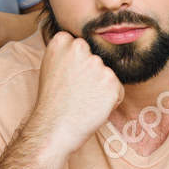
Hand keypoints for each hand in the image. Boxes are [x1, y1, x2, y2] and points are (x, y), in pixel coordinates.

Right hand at [25, 32, 121, 158]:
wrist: (54, 127)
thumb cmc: (52, 101)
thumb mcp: (51, 67)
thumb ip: (67, 54)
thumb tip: (84, 47)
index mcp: (62, 41)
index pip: (80, 45)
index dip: (76, 64)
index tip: (67, 76)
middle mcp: (80, 48)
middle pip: (95, 59)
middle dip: (91, 73)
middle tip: (75, 91)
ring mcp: (97, 64)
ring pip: (107, 75)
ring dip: (100, 87)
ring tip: (83, 100)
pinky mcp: (111, 81)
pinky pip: (117, 90)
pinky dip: (110, 100)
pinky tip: (93, 107)